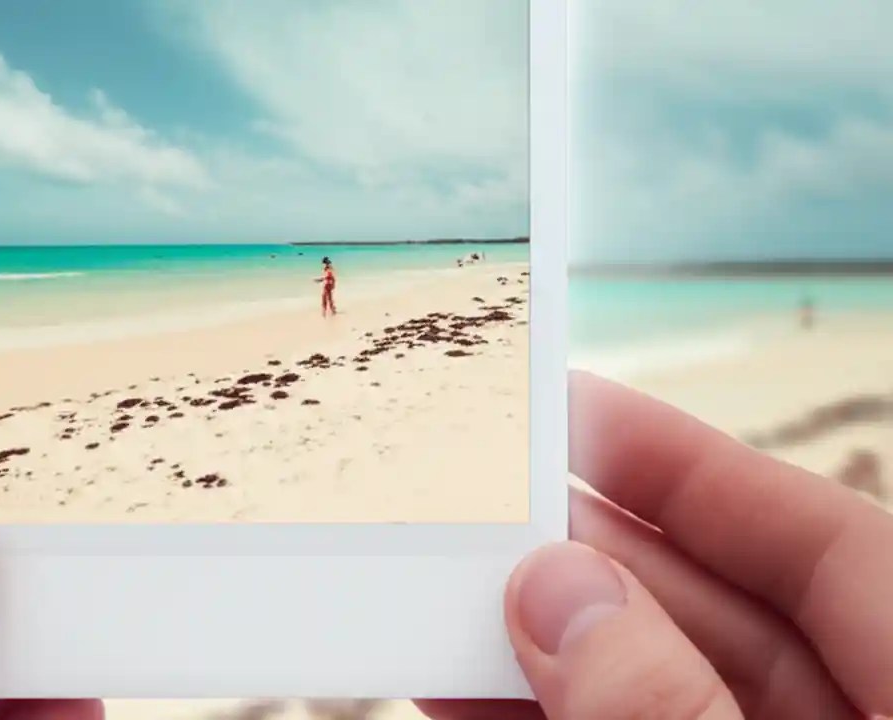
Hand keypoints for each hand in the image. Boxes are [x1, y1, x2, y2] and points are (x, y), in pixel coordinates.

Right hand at [420, 371, 890, 719]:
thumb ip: (673, 704)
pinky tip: (461, 691)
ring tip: (440, 601)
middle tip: (480, 510)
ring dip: (547, 649)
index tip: (579, 407)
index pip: (823, 542)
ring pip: (658, 689)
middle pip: (720, 613)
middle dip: (591, 559)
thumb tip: (557, 591)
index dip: (696, 467)